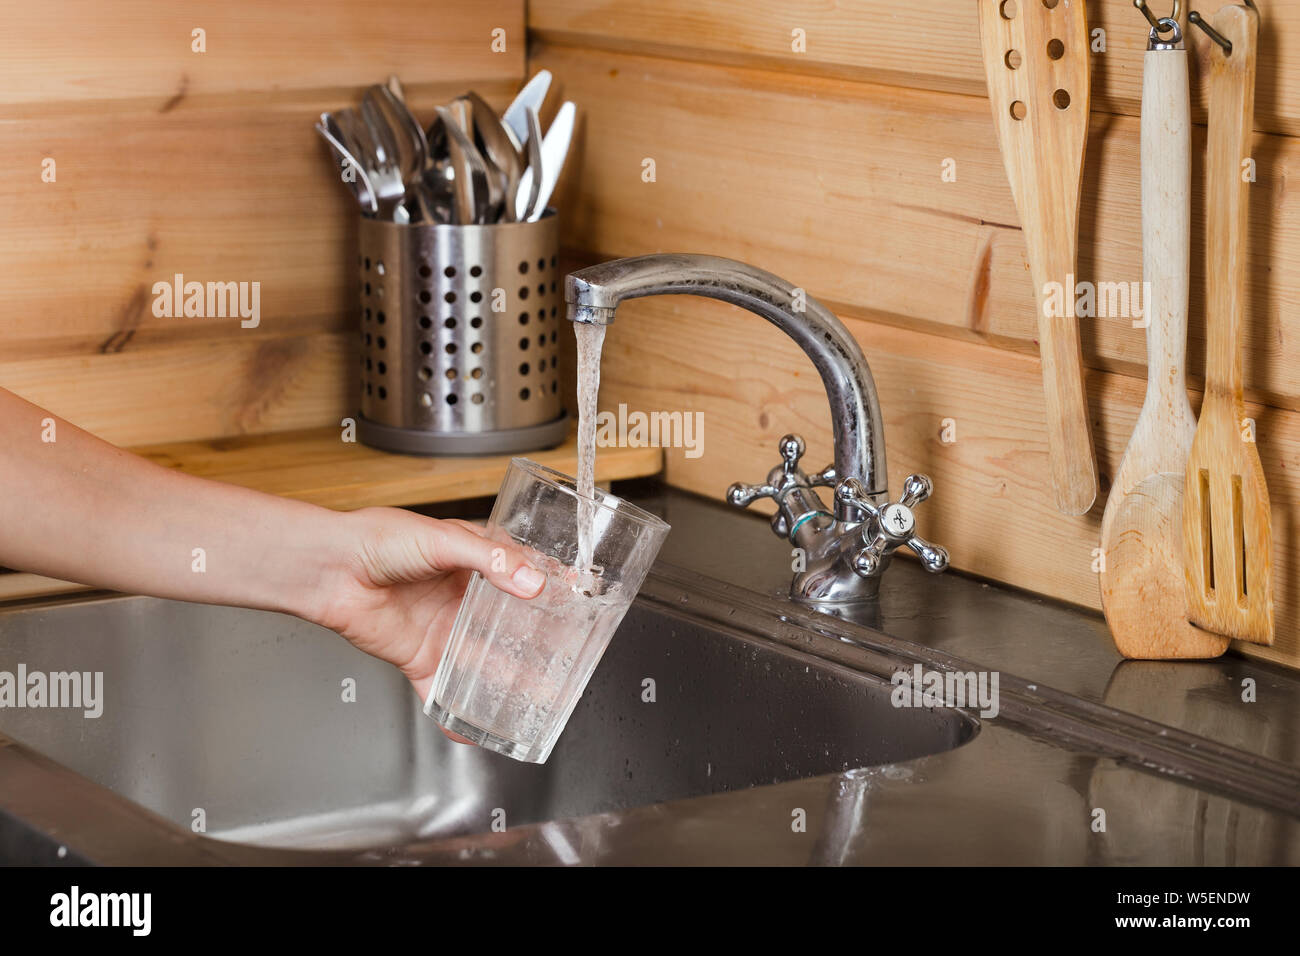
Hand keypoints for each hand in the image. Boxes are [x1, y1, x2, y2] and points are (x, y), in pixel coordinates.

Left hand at [306, 508, 545, 726]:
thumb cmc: (378, 539)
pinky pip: (441, 691)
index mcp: (473, 561)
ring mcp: (443, 629)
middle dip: (537, 641)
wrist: (332, 568)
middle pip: (508, 624)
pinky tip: (473, 730)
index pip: (523, 574)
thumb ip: (491, 561)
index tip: (578, 600)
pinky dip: (455, 714)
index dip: (549, 588)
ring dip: (507, 681)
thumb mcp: (442, 539)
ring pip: (483, 661)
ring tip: (536, 698)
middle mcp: (462, 597)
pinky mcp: (420, 657)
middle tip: (567, 654)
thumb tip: (530, 582)